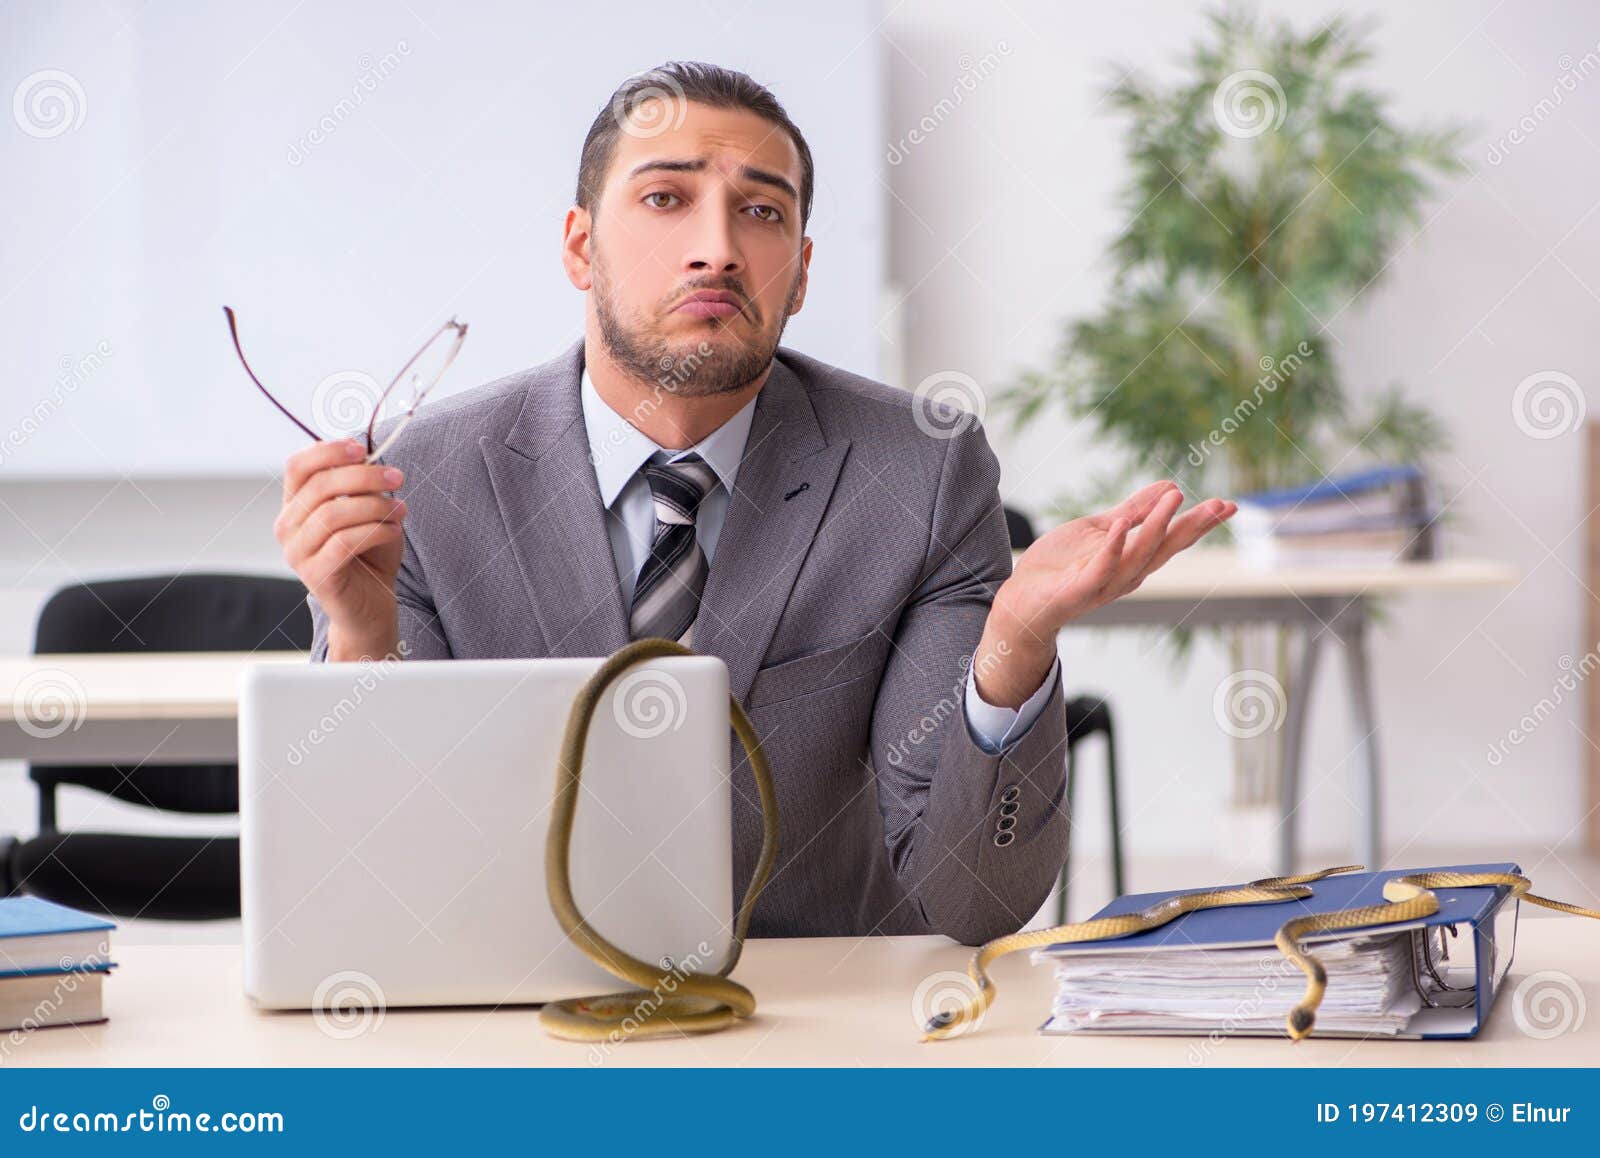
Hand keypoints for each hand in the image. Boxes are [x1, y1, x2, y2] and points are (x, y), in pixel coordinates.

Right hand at [275, 438, 407, 659]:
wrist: (372, 605)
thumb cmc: (370, 554)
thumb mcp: (368, 511)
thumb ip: (361, 486)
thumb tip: (367, 456)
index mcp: (295, 505)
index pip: (298, 466)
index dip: (328, 451)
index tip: (362, 449)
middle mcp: (287, 527)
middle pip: (319, 486)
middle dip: (364, 476)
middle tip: (398, 477)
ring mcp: (297, 553)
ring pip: (333, 514)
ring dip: (375, 506)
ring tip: (401, 510)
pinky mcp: (315, 575)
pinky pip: (344, 543)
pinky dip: (375, 531)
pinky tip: (394, 531)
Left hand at [974, 481, 1235, 706]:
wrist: (1023, 600)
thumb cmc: (1062, 565)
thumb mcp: (1101, 529)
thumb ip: (1133, 510)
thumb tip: (1171, 485)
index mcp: (1134, 559)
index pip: (1173, 538)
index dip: (1201, 522)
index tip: (1229, 505)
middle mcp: (1128, 574)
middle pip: (1166, 548)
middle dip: (1194, 527)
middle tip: (1221, 505)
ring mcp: (1105, 583)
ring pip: (1138, 555)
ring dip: (1157, 526)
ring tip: (1174, 497)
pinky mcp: (1079, 589)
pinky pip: (1100, 568)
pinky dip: (1112, 548)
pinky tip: (1121, 525)